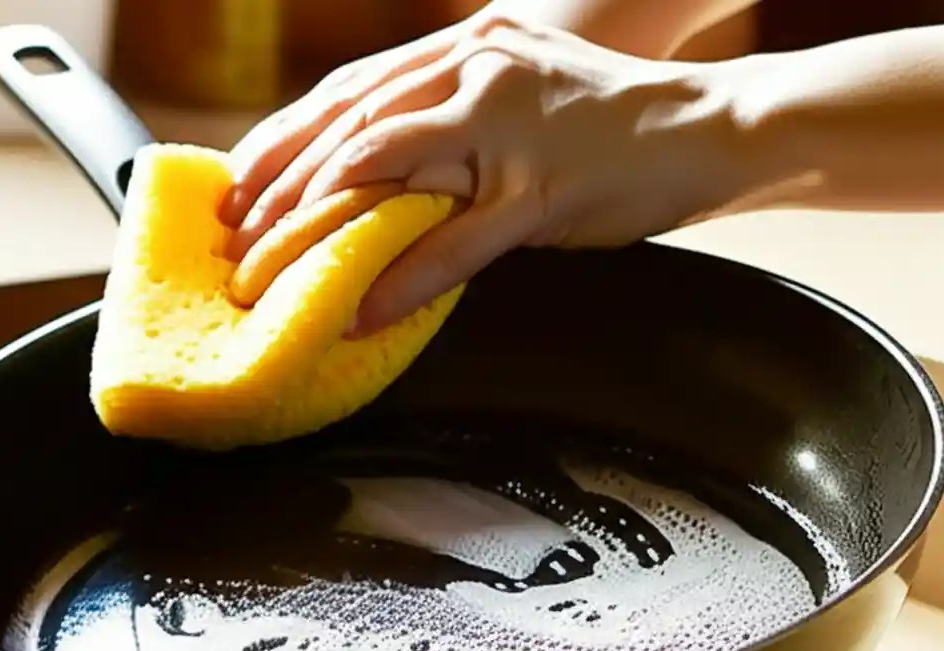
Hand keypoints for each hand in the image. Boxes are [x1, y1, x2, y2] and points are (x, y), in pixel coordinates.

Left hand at [223, 14, 753, 336]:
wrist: (710, 123)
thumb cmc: (615, 116)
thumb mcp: (524, 86)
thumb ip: (458, 112)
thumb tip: (393, 158)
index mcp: (468, 46)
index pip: (352, 89)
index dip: (285, 136)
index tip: (238, 178)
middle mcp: (476, 72)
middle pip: (349, 125)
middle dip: (279, 183)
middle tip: (233, 233)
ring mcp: (507, 128)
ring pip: (382, 171)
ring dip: (315, 226)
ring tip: (270, 274)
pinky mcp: (541, 189)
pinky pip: (454, 241)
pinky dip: (402, 280)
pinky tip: (361, 313)